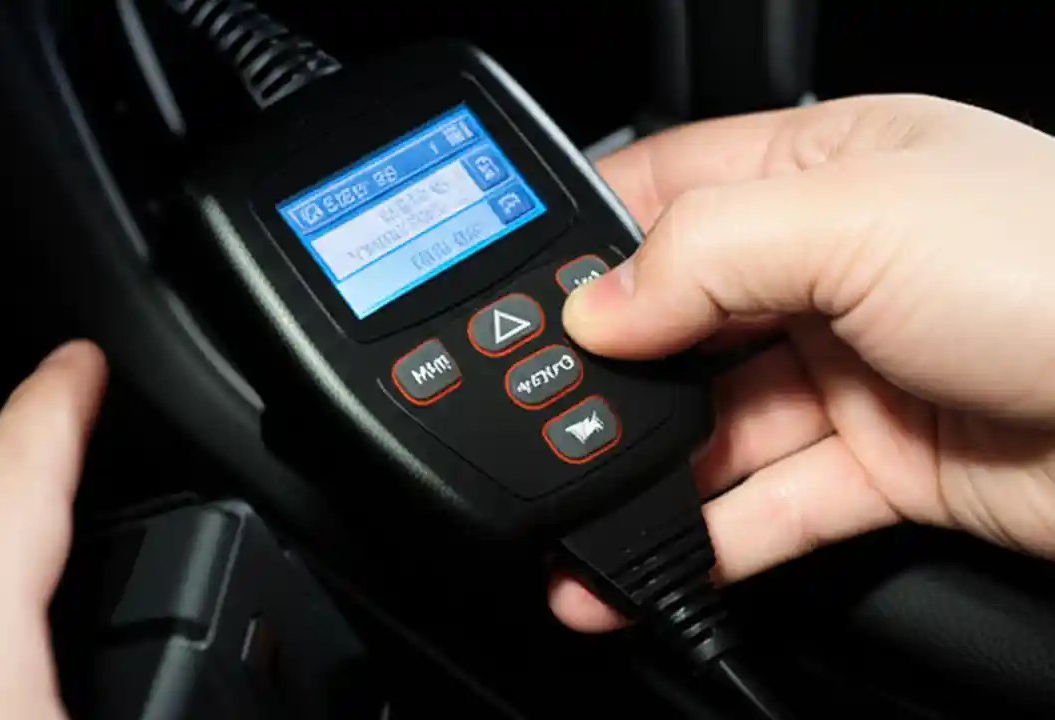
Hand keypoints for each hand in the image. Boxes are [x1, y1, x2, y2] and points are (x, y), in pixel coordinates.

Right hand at [550, 94, 1054, 631]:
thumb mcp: (859, 216)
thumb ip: (704, 252)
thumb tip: (597, 308)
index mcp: (822, 168)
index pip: (664, 193)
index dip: (584, 245)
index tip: (516, 306)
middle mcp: (830, 267)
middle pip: (676, 322)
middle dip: (600, 377)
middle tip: (529, 426)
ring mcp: (852, 371)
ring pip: (710, 427)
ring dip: (635, 476)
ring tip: (567, 516)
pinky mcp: (879, 466)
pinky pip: (764, 506)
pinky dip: (697, 539)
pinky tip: (636, 563)